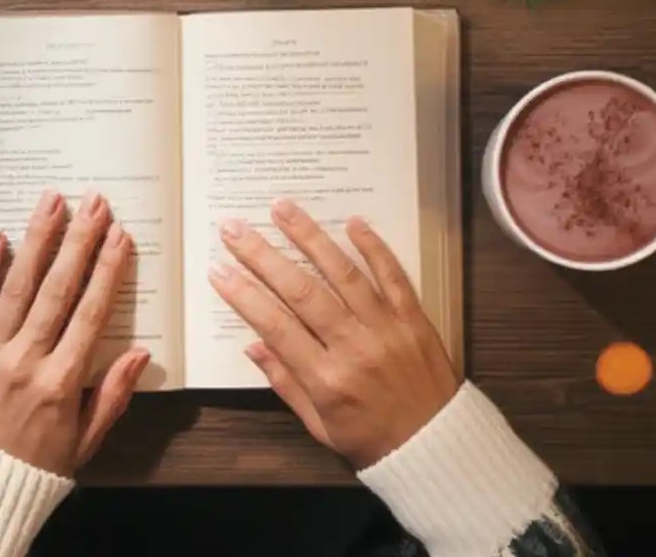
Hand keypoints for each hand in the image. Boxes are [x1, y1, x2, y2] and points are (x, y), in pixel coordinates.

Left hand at [0, 190, 149, 476]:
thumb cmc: (38, 463)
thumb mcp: (87, 437)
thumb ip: (113, 394)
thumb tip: (141, 353)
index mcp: (61, 382)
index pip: (90, 314)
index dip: (107, 271)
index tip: (119, 236)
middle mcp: (26, 360)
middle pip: (57, 290)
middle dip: (79, 242)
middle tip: (94, 203)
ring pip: (17, 287)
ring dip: (37, 240)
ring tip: (52, 202)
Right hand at [209, 199, 458, 468]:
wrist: (436, 448)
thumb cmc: (371, 440)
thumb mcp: (319, 425)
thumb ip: (286, 383)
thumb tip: (253, 344)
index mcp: (326, 379)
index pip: (275, 326)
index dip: (243, 295)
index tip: (218, 270)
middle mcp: (354, 347)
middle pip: (301, 291)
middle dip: (263, 256)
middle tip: (235, 228)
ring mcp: (386, 328)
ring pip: (343, 274)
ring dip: (310, 237)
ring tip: (283, 208)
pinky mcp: (413, 319)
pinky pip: (392, 276)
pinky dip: (373, 247)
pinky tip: (352, 222)